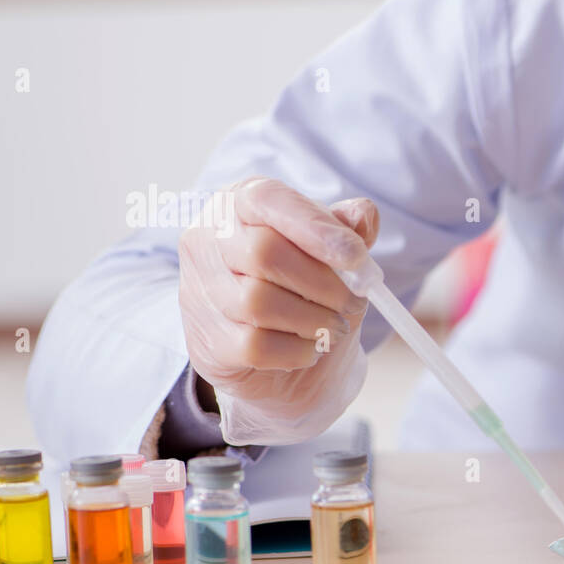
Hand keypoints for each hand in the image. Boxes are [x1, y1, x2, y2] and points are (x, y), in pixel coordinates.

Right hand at [178, 177, 379, 443]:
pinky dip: (298, 350)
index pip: (266, 199)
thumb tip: (363, 214)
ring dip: (314, 319)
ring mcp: (200, 292)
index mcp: (238, 203)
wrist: (282, 364)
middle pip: (264, 253)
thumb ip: (348, 229)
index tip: (356, 256)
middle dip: (323, 283)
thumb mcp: (332, 253)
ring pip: (258, 302)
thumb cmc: (305, 288)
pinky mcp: (208, 341)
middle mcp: (208, 240)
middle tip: (355, 301)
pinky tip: (312, 348)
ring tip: (336, 326)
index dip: (314, 226)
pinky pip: (256, 345)